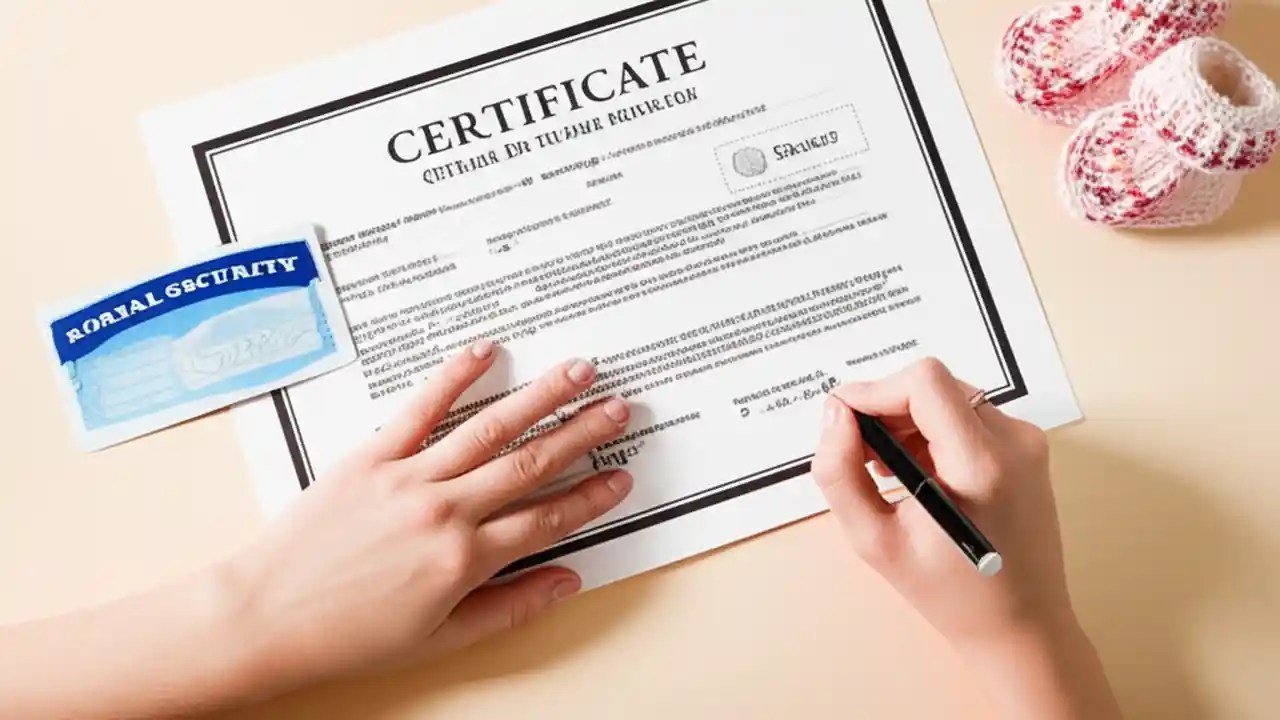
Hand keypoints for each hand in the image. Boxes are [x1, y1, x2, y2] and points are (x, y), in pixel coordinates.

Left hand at [219, 341, 632, 695]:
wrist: (264, 618)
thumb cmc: (345, 635)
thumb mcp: (440, 639)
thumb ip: (510, 608)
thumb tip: (566, 582)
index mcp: (464, 561)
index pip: (547, 520)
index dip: (591, 497)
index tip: (619, 478)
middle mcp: (444, 512)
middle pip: (531, 464)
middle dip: (581, 433)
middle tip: (617, 409)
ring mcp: (407, 478)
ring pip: (490, 429)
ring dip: (540, 397)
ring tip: (576, 372)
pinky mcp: (370, 457)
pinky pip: (421, 408)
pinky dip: (454, 376)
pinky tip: (484, 352)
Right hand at [813, 358, 1120, 719]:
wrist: (1021, 627)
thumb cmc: (951, 594)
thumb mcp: (874, 541)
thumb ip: (841, 472)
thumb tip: (834, 415)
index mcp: (979, 465)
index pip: (923, 383)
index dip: (874, 391)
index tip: (844, 419)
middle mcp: (1013, 443)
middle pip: (933, 385)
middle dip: (887, 408)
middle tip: (861, 454)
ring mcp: (1027, 443)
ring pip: (949, 396)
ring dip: (909, 420)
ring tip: (888, 470)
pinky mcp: (1027, 449)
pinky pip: (968, 415)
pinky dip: (934, 431)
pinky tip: (919, 473)